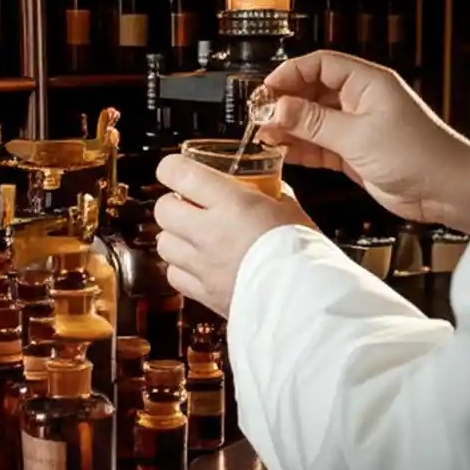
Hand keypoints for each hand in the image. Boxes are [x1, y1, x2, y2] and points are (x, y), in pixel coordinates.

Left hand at [154, 155, 313, 316]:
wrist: (306, 300)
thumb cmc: (304, 254)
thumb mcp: (290, 209)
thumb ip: (270, 193)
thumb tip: (264, 186)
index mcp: (231, 203)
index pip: (178, 173)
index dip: (172, 168)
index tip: (176, 169)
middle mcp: (209, 232)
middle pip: (163, 209)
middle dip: (173, 204)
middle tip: (189, 206)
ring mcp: (203, 264)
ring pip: (163, 243)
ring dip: (175, 236)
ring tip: (195, 236)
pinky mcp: (204, 291)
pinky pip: (174, 274)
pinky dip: (181, 267)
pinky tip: (199, 264)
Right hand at [258, 50, 469, 233]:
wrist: (446, 189)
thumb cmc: (419, 155)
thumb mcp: (358, 136)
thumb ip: (314, 122)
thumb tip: (279, 108)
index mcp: (367, 83)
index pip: (320, 65)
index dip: (291, 73)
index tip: (267, 89)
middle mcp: (361, 101)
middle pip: (312, 92)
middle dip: (284, 102)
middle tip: (260, 116)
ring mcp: (356, 127)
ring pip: (312, 120)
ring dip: (289, 127)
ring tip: (264, 136)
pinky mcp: (354, 152)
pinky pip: (319, 144)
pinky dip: (300, 148)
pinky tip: (282, 151)